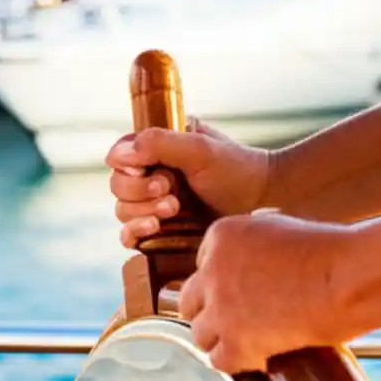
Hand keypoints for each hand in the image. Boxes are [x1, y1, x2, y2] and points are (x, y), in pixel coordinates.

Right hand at [106, 116, 273, 247]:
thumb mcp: (200, 148)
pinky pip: (129, 237)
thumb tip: (121, 154)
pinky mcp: (160, 232)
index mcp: (156, 149)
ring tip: (174, 209)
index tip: (148, 169)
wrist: (263, 202)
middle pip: (118, 186)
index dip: (126, 166)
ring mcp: (154, 205)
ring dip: (143, 211)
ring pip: (122, 211)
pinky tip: (156, 228)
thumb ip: (160, 143)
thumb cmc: (236, 169)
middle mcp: (151, 175)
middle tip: (170, 190)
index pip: (118, 156)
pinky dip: (135, 233)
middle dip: (141, 190)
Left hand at [178, 210, 359, 373]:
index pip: (203, 265)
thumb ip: (255, 244)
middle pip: (190, 301)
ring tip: (250, 340)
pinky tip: (259, 356)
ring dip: (222, 339)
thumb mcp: (281, 229)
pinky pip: (218, 361)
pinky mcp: (235, 342)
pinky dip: (238, 362)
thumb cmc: (330, 253)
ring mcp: (221, 308)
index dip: (224, 282)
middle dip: (211, 311)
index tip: (242, 292)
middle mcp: (212, 270)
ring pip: (200, 334)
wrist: (348, 278)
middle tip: (237, 319)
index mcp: (222, 236)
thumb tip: (254, 258)